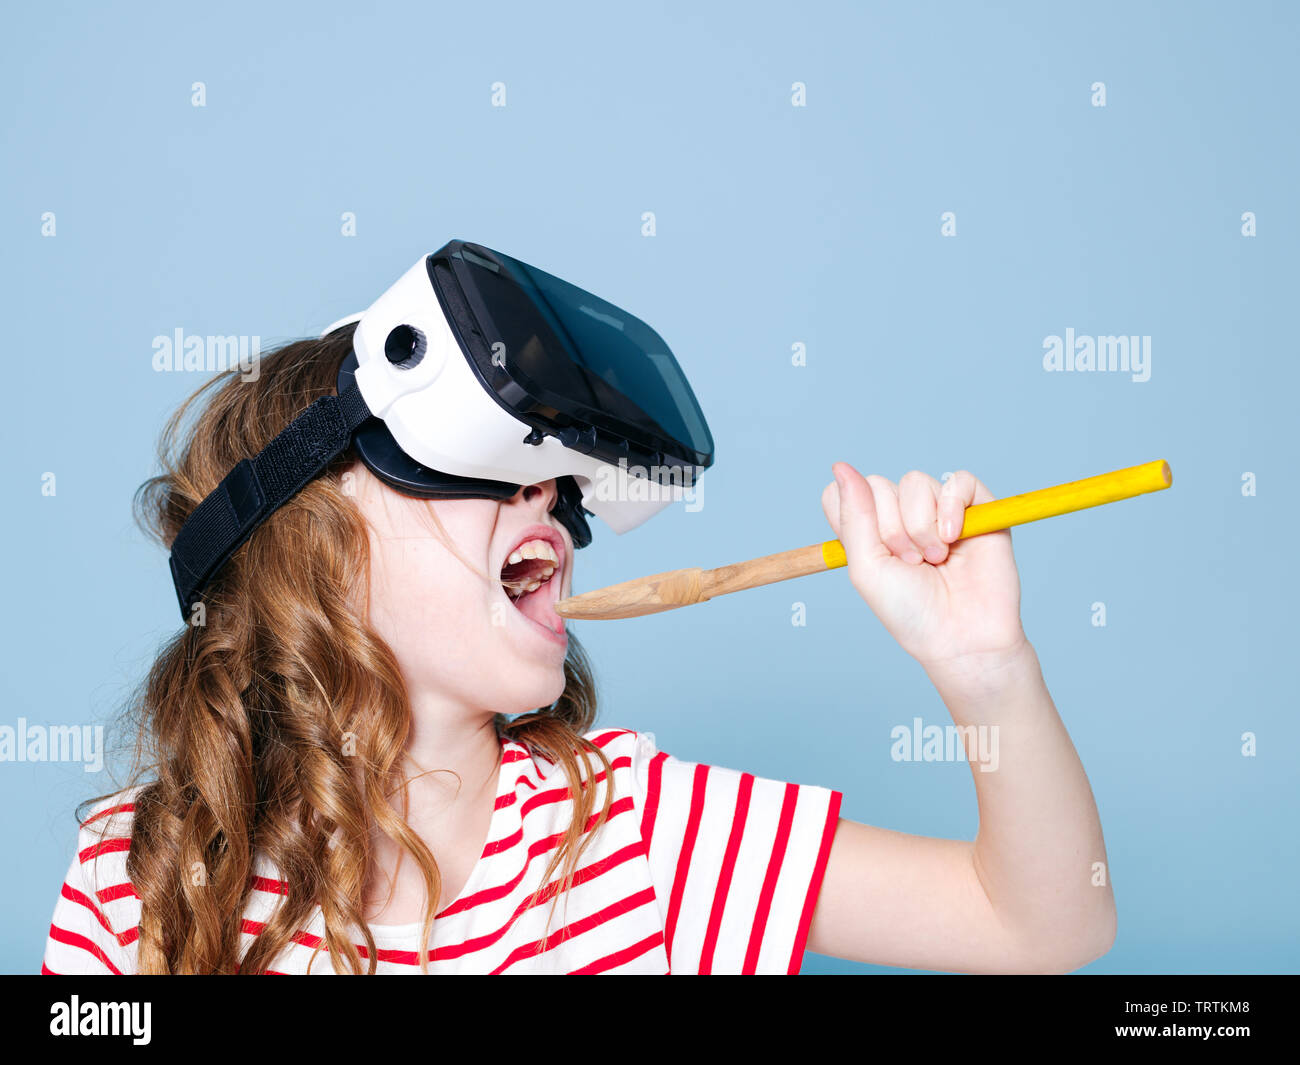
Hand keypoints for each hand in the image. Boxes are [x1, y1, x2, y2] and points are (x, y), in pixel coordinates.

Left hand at [822, 463, 1027, 678]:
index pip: (843, 491)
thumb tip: (840, 466)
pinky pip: (958, 481)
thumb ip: (853, 515)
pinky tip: (953, 538)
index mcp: (869, 529)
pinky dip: (951, 508)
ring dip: (921, 526)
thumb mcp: (866, 567)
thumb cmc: (911, 610)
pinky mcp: (977, 508)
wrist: (963, 636)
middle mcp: (901, 514)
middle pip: (878, 485)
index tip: (869, 546)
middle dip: (891, 529)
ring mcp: (939, 509)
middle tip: (910, 563)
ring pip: (915, 482)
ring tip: (934, 558)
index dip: (853, 512)